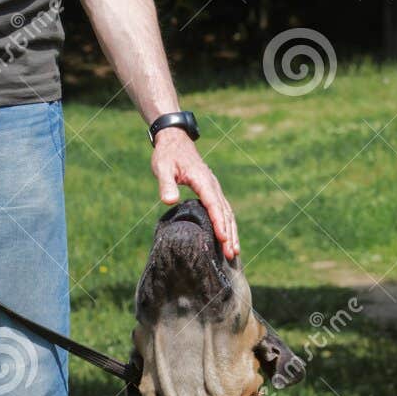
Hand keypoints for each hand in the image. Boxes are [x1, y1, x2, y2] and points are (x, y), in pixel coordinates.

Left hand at [150, 130, 238, 258]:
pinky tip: (228, 238)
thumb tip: (169, 201)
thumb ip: (166, 184)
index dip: (218, 223)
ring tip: (234, 253)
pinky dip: (228, 225)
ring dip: (232, 232)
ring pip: (227, 212)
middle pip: (224, 212)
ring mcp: (214, 188)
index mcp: (203, 180)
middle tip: (231, 254)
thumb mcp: (162, 167)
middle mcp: (213, 185)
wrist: (175, 141)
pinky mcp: (212, 191)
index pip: (213, 204)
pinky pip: (223, 210)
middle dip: (229, 234)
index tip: (223, 239)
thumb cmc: (167, 155)